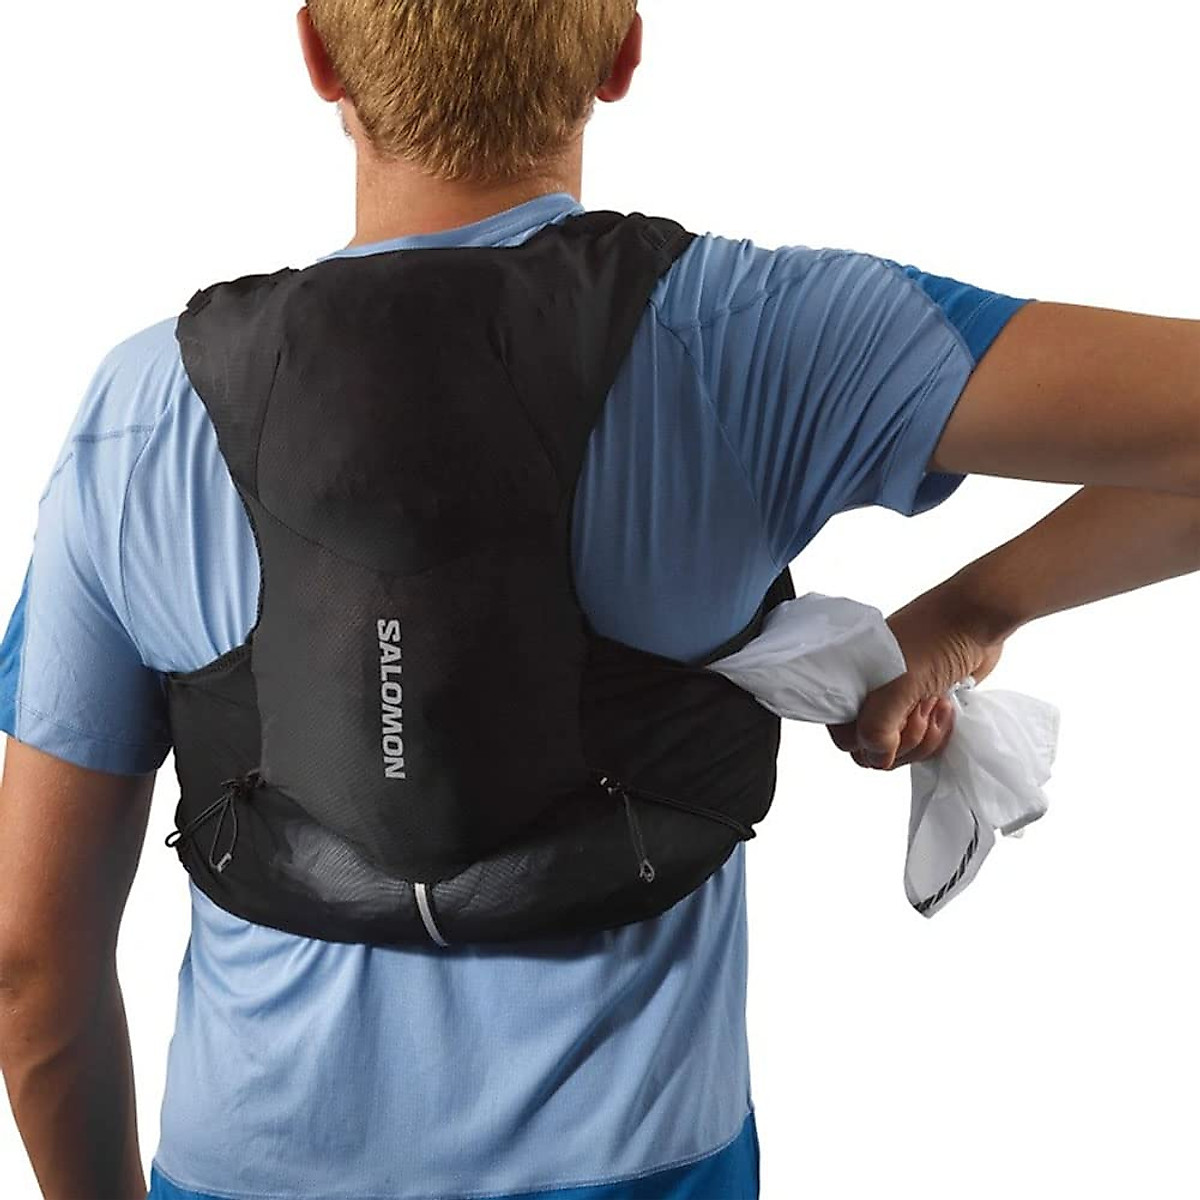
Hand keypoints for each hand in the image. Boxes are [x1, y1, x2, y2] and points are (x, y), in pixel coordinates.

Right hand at [828, 582, 1005, 770]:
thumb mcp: (901, 682)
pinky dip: (938, 733)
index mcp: (852, 685)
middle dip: (904, 738)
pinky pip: (923, 743)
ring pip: (901, 750)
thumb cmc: (937, 636)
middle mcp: (870, 697)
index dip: (870, 742)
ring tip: (935, 701)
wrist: (978, 619)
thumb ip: (878, 725)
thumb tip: (876, 758)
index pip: (846, 737)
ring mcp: (898, 705)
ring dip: (925, 734)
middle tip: (918, 707)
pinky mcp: (923, 710)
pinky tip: (945, 706)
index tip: (895, 724)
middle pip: (875, 750)